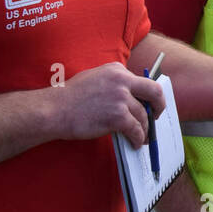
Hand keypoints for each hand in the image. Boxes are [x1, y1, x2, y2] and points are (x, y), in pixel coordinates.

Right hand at [50, 62, 165, 147]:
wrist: (53, 110)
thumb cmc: (69, 98)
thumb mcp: (94, 78)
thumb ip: (114, 83)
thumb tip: (131, 98)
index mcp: (116, 69)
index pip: (142, 81)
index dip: (147, 96)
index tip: (149, 104)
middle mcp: (122, 80)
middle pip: (154, 92)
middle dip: (159, 106)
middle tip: (156, 117)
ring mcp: (120, 98)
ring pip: (143, 116)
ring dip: (145, 128)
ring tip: (143, 137)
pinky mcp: (117, 116)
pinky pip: (136, 129)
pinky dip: (138, 138)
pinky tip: (135, 143)